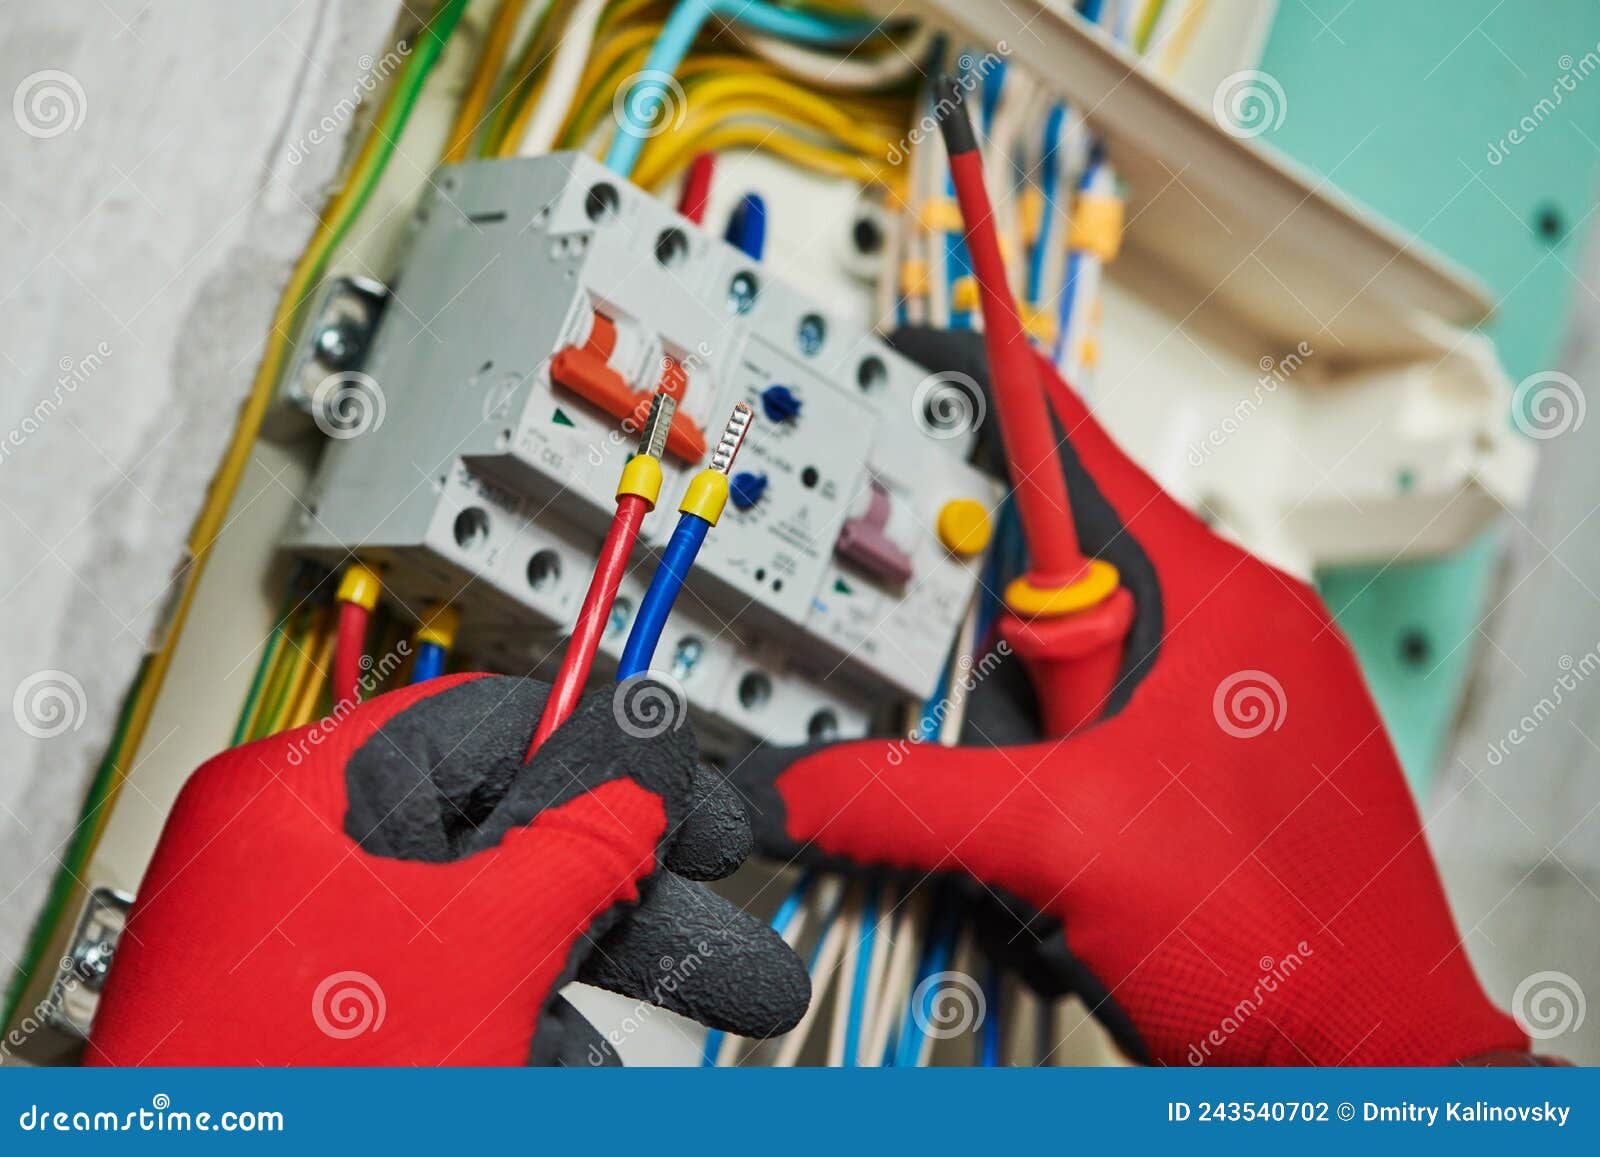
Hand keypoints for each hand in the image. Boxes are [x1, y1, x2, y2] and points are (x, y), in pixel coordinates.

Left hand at [89, 673, 807, 1064]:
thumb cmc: (291, 1096)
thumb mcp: (477, 945)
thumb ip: (583, 836)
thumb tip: (648, 743)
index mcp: (301, 805)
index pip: (482, 724)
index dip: (604, 749)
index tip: (692, 786)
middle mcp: (307, 873)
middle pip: (514, 841)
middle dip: (645, 886)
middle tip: (730, 900)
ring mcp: (326, 968)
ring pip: (507, 939)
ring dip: (615, 976)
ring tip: (727, 1001)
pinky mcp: (350, 1047)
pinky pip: (471, 1012)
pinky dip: (541, 1039)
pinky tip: (587, 1074)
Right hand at [736, 329, 1526, 1066]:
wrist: (1364, 1074)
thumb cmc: (1295, 942)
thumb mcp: (1066, 844)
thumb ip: (910, 802)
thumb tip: (797, 786)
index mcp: (1212, 604)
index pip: (1080, 458)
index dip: (996, 394)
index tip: (935, 344)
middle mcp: (1217, 646)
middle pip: (1044, 603)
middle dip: (992, 683)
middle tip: (1002, 757)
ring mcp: (1211, 721)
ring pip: (1054, 698)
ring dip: (1019, 774)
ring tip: (1059, 860)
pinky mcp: (1196, 787)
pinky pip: (1081, 762)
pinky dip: (1045, 812)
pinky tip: (1069, 883)